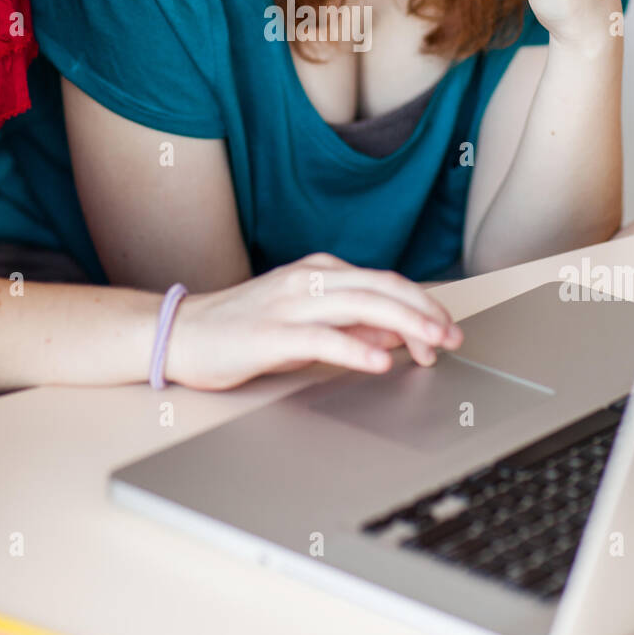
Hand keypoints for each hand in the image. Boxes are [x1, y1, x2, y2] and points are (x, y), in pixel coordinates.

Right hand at [163, 252, 463, 389]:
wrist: (179, 334)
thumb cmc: (241, 330)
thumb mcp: (305, 323)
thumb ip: (349, 325)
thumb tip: (395, 333)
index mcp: (319, 273)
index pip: (385, 283)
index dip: (422, 305)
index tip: (446, 331)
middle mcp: (308, 281)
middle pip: (382, 288)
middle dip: (425, 312)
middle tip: (454, 338)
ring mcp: (288, 304)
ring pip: (360, 305)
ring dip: (405, 325)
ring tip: (433, 346)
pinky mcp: (269, 334)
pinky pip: (321, 338)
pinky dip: (356, 348)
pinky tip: (380, 361)